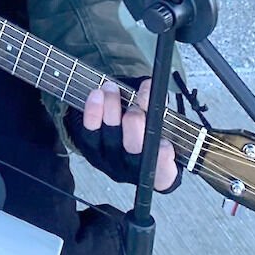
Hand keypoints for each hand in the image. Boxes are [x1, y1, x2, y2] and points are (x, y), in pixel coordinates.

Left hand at [74, 78, 180, 192]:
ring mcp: (112, 163)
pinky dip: (93, 113)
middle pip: (134, 151)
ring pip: (110, 139)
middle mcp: (134, 170)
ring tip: (111, 89)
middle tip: (134, 107)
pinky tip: (96, 95)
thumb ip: (157, 106)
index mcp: (160, 170)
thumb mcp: (163, 122)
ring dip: (110, 111)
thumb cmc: (150, 132)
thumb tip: (147, 85)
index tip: (164, 142)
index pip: (164, 170)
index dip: (163, 158)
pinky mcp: (92, 154)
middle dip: (134, 125)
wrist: (125, 140)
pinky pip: (89, 134)